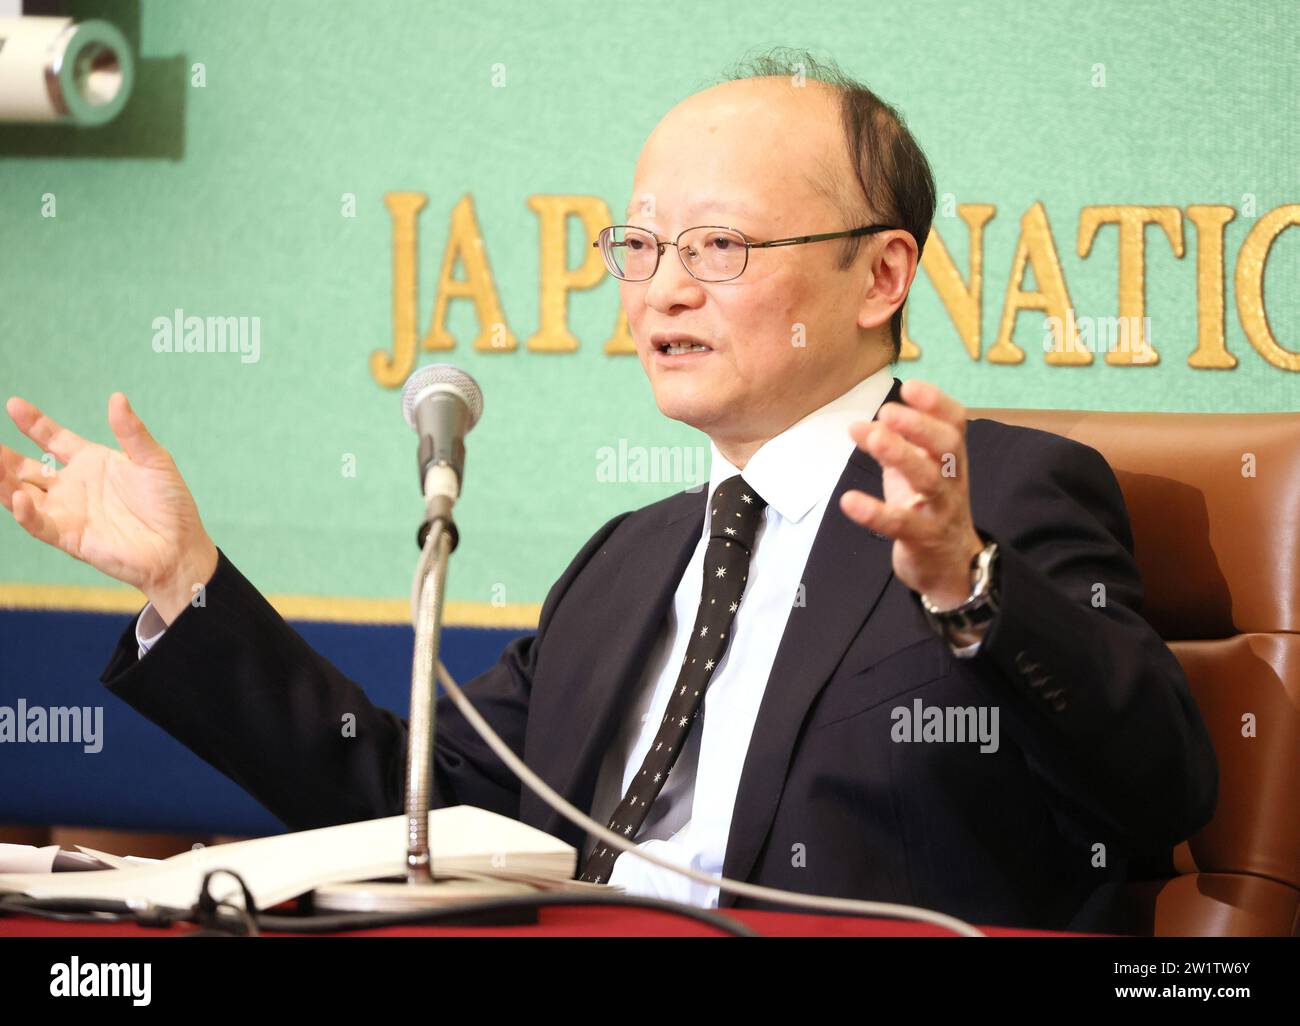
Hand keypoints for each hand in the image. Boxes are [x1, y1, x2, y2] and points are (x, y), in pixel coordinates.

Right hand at [0, 392, 216, 624]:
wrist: (179, 546)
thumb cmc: (170, 504)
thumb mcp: (154, 461)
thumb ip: (132, 432)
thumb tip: (117, 398)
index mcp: (92, 463)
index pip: (53, 439)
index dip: (34, 423)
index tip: (15, 404)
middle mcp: (74, 486)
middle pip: (27, 468)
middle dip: (4, 457)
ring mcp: (69, 512)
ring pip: (23, 494)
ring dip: (4, 481)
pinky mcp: (70, 537)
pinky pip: (39, 524)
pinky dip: (26, 513)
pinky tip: (18, 498)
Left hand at [839, 379, 983, 609]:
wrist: (950, 565)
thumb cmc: (928, 506)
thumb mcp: (914, 470)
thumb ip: (892, 444)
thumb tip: (861, 423)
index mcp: (950, 458)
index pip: (955, 423)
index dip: (936, 403)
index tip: (910, 387)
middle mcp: (952, 479)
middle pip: (947, 446)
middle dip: (919, 425)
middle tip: (887, 410)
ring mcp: (940, 510)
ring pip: (929, 480)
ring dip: (901, 455)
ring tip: (871, 437)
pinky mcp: (922, 538)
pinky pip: (900, 524)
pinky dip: (874, 512)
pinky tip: (848, 500)